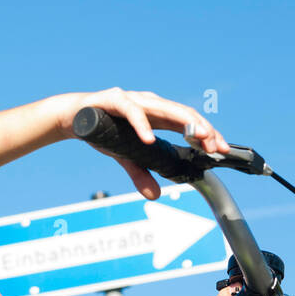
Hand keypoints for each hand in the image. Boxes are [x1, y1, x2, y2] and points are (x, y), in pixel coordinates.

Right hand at [59, 87, 231, 198]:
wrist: (72, 116)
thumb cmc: (102, 130)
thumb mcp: (125, 156)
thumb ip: (141, 173)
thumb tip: (154, 196)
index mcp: (156, 115)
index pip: (189, 122)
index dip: (208, 134)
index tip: (222, 150)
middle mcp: (150, 103)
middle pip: (184, 113)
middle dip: (204, 129)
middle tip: (216, 147)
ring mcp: (134, 99)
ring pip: (166, 107)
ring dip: (185, 122)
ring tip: (200, 137)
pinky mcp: (114, 99)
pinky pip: (132, 111)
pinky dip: (142, 125)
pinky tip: (150, 139)